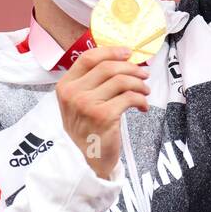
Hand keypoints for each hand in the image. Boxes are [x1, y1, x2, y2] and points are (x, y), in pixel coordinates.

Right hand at [55, 46, 150, 178]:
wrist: (86, 159)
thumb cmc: (87, 128)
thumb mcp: (80, 102)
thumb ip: (92, 82)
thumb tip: (123, 60)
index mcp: (65, 85)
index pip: (88, 58)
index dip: (111, 51)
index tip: (129, 52)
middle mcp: (73, 93)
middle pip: (108, 67)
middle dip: (131, 68)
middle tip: (144, 75)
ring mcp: (87, 104)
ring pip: (122, 81)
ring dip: (139, 84)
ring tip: (145, 91)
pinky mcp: (103, 116)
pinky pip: (130, 98)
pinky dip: (142, 100)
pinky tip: (143, 107)